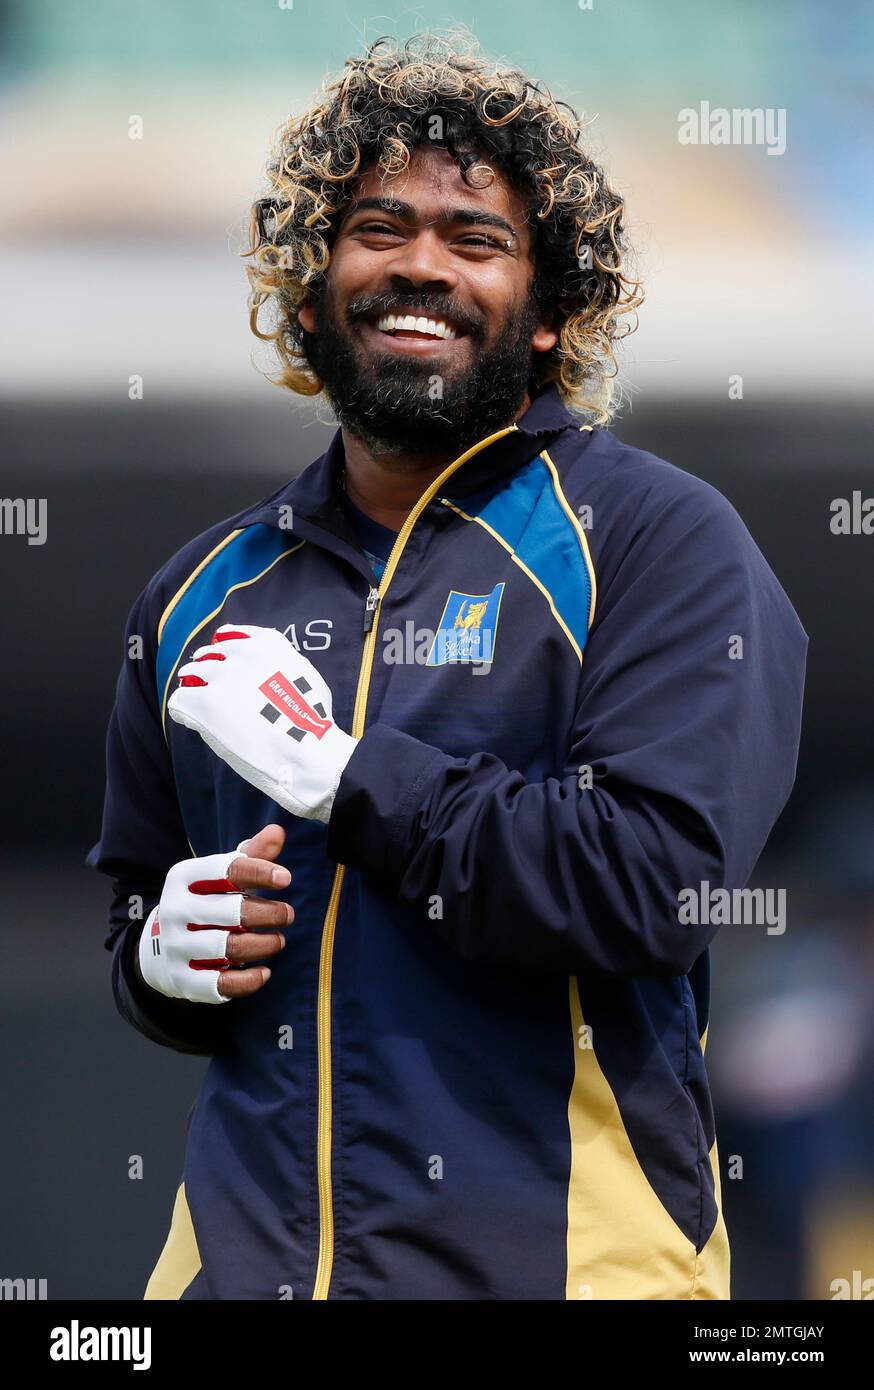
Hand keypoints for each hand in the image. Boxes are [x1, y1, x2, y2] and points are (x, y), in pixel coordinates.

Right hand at [138, 824, 292, 1003]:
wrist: (158, 944)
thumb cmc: (204, 900)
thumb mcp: (221, 874)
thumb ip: (251, 854)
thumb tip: (278, 832)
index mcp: (184, 877)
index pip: (226, 870)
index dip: (260, 872)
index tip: (286, 878)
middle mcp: (176, 910)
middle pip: (232, 912)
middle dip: (269, 913)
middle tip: (288, 914)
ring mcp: (176, 946)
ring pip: (229, 947)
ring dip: (264, 945)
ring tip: (279, 940)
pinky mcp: (183, 979)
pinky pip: (219, 985)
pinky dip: (248, 981)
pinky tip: (265, 972)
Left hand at [167, 624, 358, 823]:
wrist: (306, 750)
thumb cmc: (312, 722)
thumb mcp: (304, 676)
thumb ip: (280, 664)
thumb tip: (264, 673)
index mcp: (267, 644)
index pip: (232, 635)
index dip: (226, 651)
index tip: (223, 662)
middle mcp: (241, 653)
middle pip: (210, 652)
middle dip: (207, 667)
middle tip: (206, 682)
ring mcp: (221, 677)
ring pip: (191, 672)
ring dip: (193, 685)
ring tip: (195, 699)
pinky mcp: (204, 703)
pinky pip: (180, 699)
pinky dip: (183, 709)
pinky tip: (189, 718)